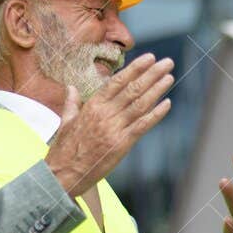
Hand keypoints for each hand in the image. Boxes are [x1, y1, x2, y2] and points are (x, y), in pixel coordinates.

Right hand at [45, 53, 174, 196]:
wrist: (63, 174)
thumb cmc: (64, 150)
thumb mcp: (65, 122)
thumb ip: (71, 102)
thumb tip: (71, 87)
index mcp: (92, 105)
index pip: (118, 81)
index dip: (135, 68)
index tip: (149, 58)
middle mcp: (105, 114)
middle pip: (133, 89)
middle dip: (152, 74)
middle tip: (167, 62)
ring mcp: (114, 129)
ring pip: (140, 104)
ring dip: (157, 89)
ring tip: (169, 77)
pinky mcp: (121, 144)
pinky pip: (142, 126)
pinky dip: (156, 114)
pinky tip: (167, 104)